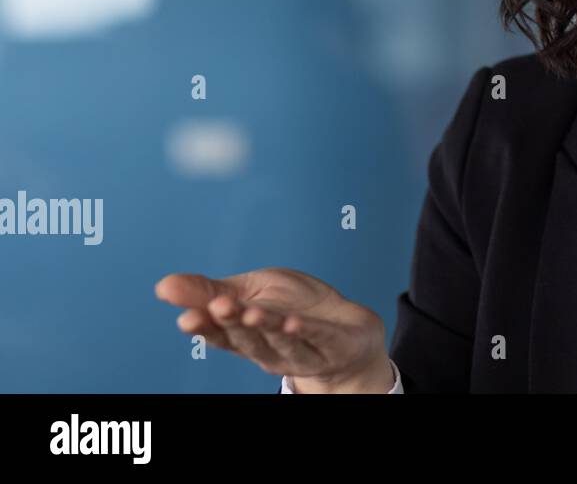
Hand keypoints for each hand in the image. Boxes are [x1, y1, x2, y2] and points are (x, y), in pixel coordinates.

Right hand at [155, 267, 392, 392]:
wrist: (351, 329)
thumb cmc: (296, 307)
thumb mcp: (252, 292)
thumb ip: (211, 292)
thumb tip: (162, 285)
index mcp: (245, 335)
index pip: (219, 333)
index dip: (204, 326)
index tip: (187, 317)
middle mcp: (269, 350)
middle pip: (246, 339)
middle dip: (231, 323)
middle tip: (217, 306)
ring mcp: (301, 353)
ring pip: (280, 342)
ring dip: (265, 328)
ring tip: (252, 313)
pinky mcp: (333, 347)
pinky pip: (318, 339)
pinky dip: (305, 331)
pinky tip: (294, 321)